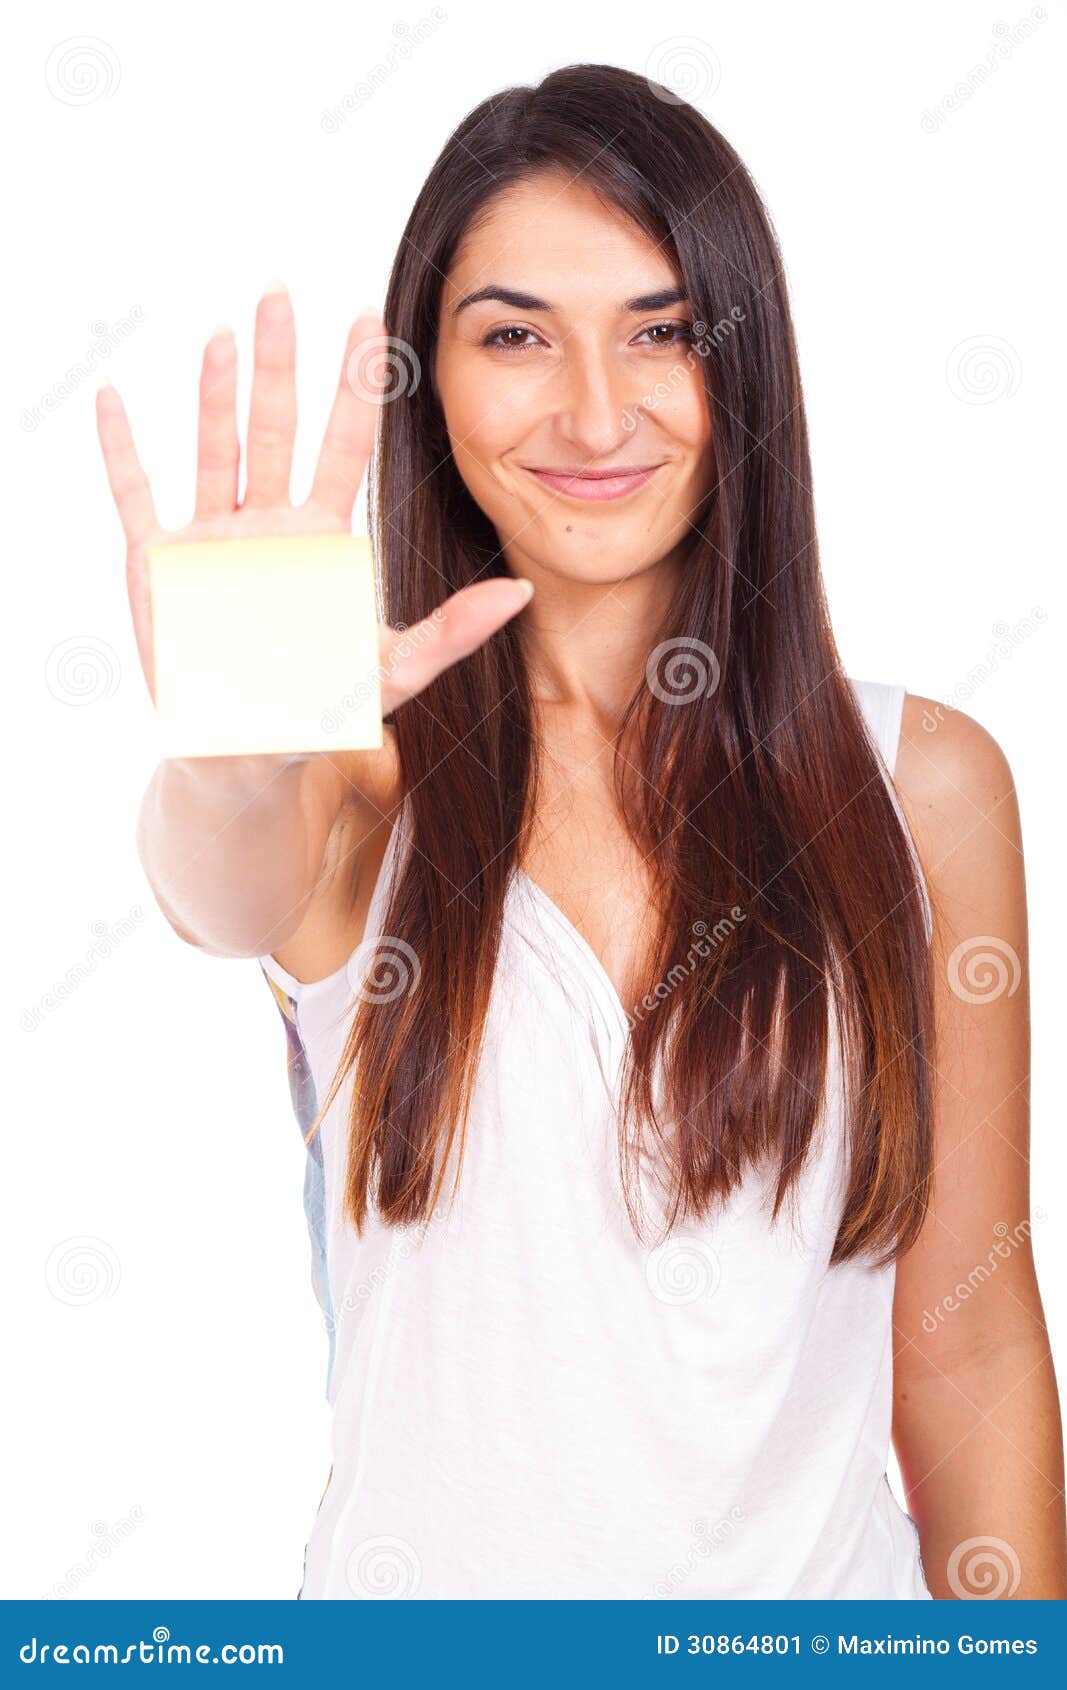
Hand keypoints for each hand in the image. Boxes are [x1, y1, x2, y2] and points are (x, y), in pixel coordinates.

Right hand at [95, 283, 532, 739]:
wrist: (247, 752)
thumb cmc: (320, 708)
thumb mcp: (394, 669)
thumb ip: (454, 630)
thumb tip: (521, 594)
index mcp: (322, 537)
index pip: (345, 445)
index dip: (355, 387)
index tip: (370, 322)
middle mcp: (268, 524)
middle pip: (275, 426)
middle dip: (280, 363)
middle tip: (283, 293)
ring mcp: (212, 538)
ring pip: (214, 447)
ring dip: (215, 390)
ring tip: (225, 331)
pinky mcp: (158, 562)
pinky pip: (136, 494)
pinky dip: (123, 448)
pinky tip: (114, 398)